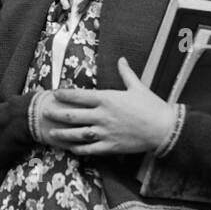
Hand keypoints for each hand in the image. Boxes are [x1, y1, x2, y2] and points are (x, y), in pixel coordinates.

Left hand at [37, 57, 175, 155]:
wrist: (164, 128)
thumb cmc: (152, 106)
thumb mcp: (138, 86)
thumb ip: (126, 73)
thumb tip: (121, 59)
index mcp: (107, 99)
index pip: (80, 96)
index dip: (65, 95)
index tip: (54, 94)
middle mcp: (102, 115)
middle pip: (73, 115)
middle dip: (57, 114)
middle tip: (46, 113)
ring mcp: (105, 132)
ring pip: (77, 134)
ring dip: (63, 134)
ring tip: (51, 133)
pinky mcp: (110, 146)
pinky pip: (90, 149)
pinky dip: (79, 149)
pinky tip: (71, 149)